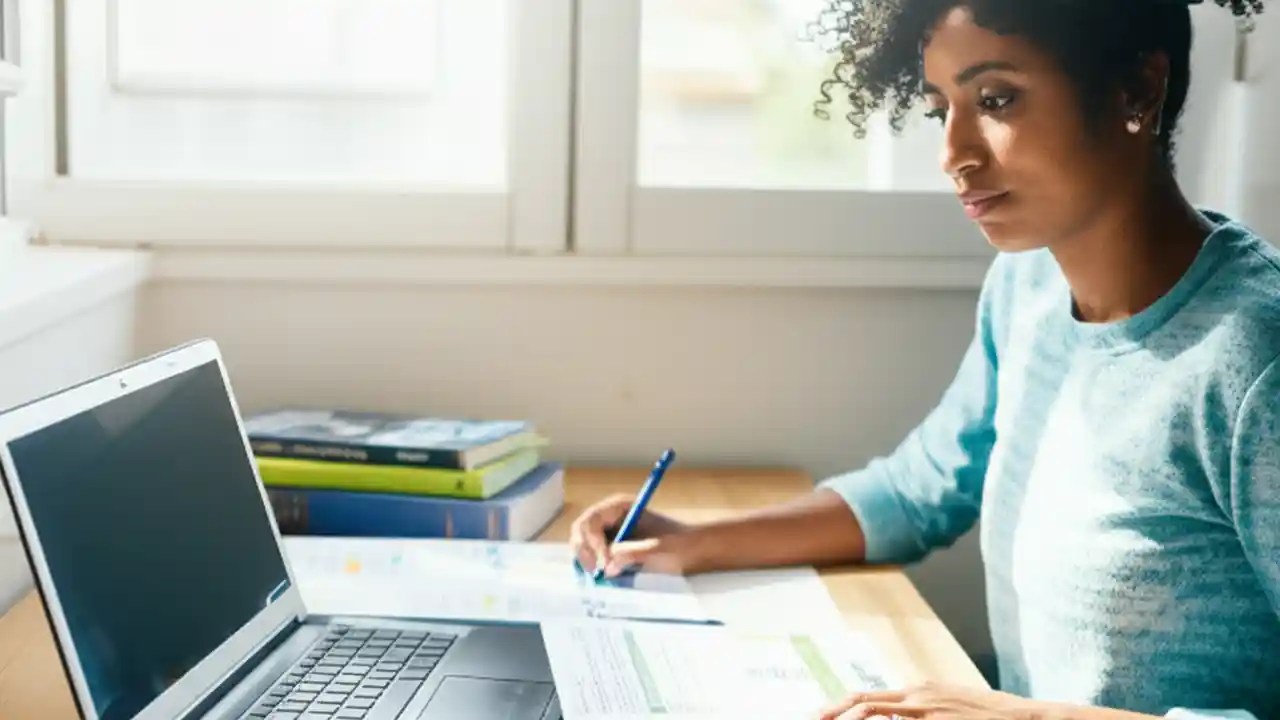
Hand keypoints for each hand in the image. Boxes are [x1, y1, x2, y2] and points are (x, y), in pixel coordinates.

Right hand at [568, 493, 692, 575]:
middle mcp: (609, 517)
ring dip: (586, 561)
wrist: (695, 551)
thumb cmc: (679, 544)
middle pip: (581, 532)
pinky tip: (601, 576)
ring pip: (583, 546)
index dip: (592, 541)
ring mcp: (609, 533)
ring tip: (599, 576)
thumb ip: (630, 554)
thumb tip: (607, 567)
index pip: (590, 521)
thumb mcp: (656, 549)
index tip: (604, 562)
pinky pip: (592, 557)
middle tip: (596, 573)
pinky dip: (592, 567)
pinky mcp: (611, 550)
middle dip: (585, 552)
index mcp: (618, 507)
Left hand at [820, 682, 1039, 719]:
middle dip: (833, 712)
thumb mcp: (948, 707)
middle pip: (863, 700)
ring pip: (874, 711)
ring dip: (849, 718)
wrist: (1023, 716)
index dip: (841, 707)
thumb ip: (920, 713)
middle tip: (812, 719)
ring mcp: (927, 709)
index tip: (821, 717)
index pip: (868, 698)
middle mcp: (917, 696)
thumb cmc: (987, 717)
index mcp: (917, 691)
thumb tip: (895, 719)